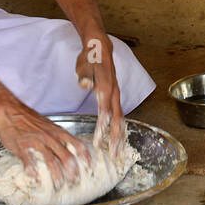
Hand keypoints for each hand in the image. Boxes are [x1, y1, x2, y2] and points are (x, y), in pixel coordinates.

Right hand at [0, 99, 92, 187]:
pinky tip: (36, 180)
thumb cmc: (28, 119)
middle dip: (72, 172)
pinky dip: (34, 173)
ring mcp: (37, 143)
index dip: (85, 158)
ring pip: (52, 162)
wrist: (9, 110)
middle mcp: (50, 138)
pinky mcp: (23, 147)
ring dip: (57, 176)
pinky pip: (30, 163)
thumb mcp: (48, 125)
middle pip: (67, 158)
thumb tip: (65, 149)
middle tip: (74, 182)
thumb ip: (57, 137)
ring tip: (58, 185)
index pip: (77, 145)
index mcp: (58, 132)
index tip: (89, 168)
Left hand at [75, 36, 125, 155]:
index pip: (104, 112)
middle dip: (116, 138)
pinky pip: (119, 115)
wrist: (100, 49)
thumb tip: (85, 84)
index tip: (98, 142)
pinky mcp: (115, 96)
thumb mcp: (83, 65)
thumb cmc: (90, 58)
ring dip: (120, 136)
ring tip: (118, 152)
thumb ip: (85, 76)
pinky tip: (118, 138)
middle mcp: (114, 93)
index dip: (102, 128)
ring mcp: (117, 95)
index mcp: (106, 88)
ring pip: (121, 119)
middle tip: (115, 155)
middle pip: (118, 119)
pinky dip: (120, 128)